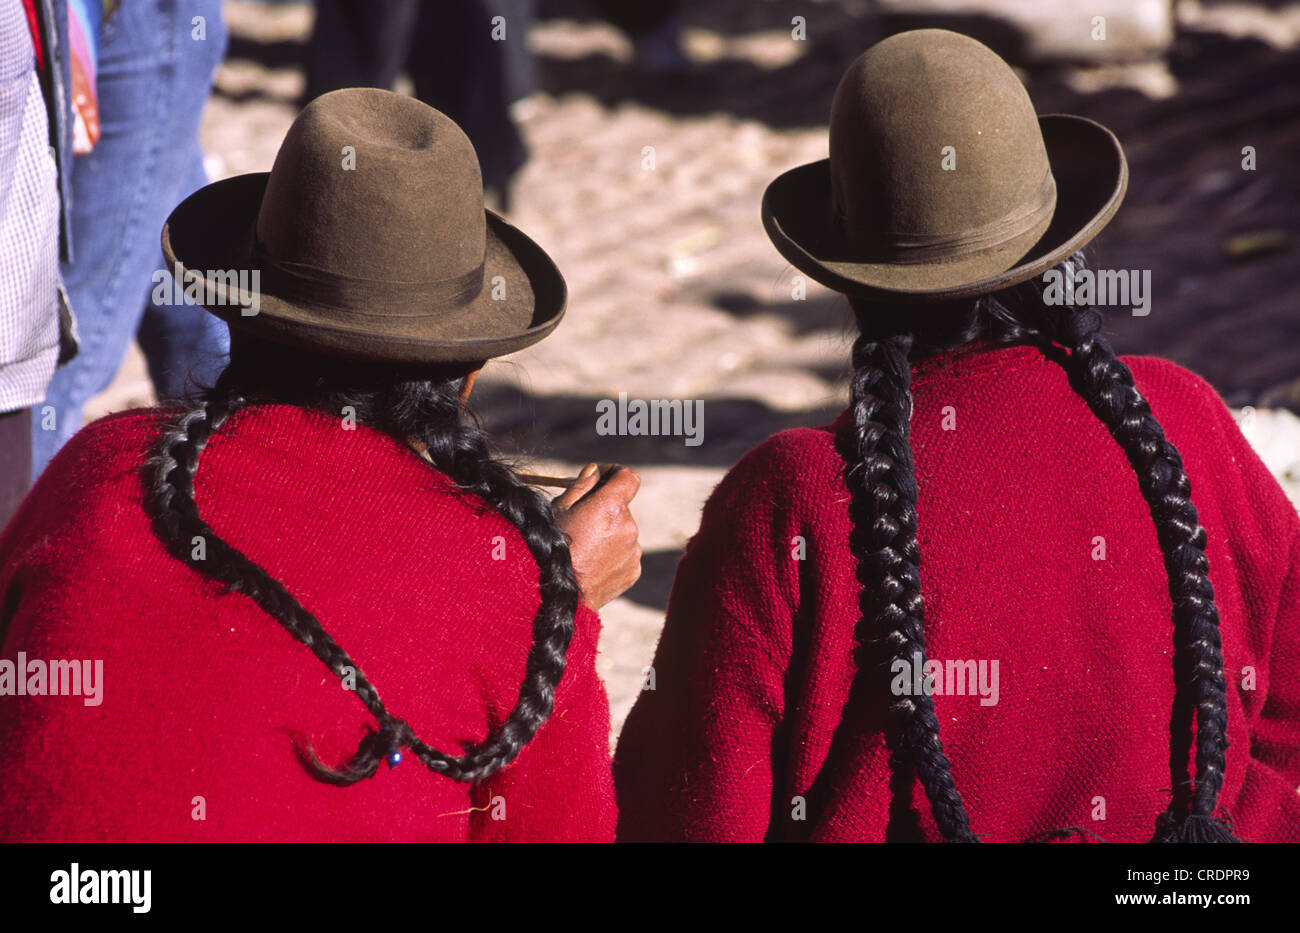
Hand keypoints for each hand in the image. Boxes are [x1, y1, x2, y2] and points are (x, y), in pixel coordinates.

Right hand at [551, 464, 641, 608]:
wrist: (556, 595)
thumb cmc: (549, 550)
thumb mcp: (557, 510)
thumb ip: (580, 486)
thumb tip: (595, 470)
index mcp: (610, 507)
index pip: (629, 477)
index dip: (616, 474)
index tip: (602, 479)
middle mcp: (628, 526)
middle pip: (622, 508)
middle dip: (605, 510)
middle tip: (580, 524)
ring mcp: (634, 551)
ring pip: (623, 533)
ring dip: (608, 535)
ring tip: (583, 551)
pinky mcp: (634, 571)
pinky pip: (625, 555)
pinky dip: (612, 556)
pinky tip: (591, 566)